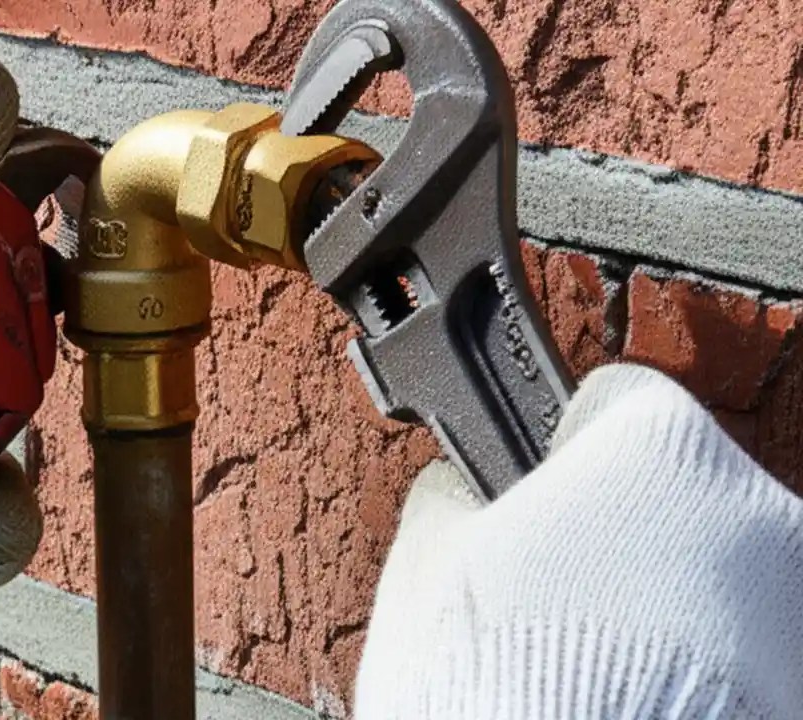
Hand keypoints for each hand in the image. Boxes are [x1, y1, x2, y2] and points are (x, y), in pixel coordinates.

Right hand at [355, 364, 802, 717]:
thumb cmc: (488, 682)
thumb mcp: (428, 557)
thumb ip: (461, 494)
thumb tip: (468, 490)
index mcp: (660, 449)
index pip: (614, 398)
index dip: (558, 447)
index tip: (532, 491)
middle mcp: (755, 509)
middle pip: (675, 484)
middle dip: (617, 524)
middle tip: (548, 587)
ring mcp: (796, 605)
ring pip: (716, 567)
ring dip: (663, 593)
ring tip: (588, 658)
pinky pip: (746, 642)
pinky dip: (700, 660)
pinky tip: (631, 700)